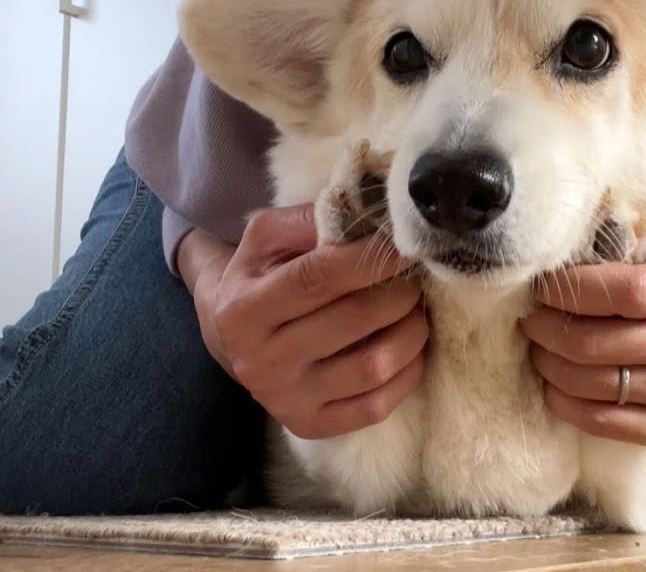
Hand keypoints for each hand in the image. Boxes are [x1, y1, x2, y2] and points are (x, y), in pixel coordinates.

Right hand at [177, 204, 426, 439]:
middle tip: (413, 280)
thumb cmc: (258, 277)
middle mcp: (259, 361)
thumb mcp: (265, 239)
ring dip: (410, 332)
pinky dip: (407, 373)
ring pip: (371, 366)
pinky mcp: (309, 425)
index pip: (317, 279)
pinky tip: (409, 347)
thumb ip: (307, 221)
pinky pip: (376, 405)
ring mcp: (285, 400)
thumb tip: (362, 219)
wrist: (230, 338)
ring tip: (415, 310)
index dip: (368, 260)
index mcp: (242, 309)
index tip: (405, 247)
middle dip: (397, 294)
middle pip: (351, 321)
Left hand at [523, 226, 645, 446]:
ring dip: (548, 364)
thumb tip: (577, 241)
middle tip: (530, 319)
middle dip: (547, 330)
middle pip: (595, 343)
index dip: (572, 290)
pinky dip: (563, 401)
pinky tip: (553, 383)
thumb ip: (637, 239)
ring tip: (538, 347)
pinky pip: (599, 421)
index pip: (622, 292)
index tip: (543, 287)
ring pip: (590, 384)